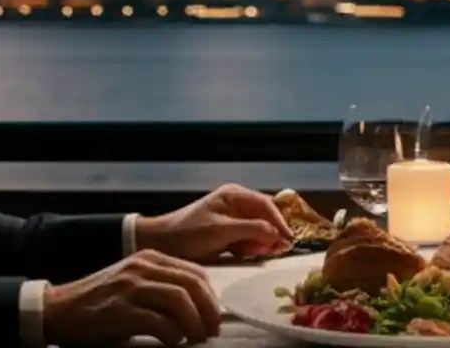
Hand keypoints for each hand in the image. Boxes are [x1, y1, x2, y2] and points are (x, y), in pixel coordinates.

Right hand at [42, 249, 221, 346]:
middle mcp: (142, 267)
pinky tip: (173, 342)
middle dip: (209, 310)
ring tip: (196, 338)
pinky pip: (159, 322)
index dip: (210, 295)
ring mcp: (131, 286)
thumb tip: (198, 308)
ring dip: (195, 323)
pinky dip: (173, 334)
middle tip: (212, 330)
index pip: (195, 271)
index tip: (213, 315)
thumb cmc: (100, 302)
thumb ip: (161, 286)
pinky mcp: (121, 310)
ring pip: (180, 300)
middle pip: (192, 284)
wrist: (60, 309)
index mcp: (149, 258)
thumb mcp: (134, 282)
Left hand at [139, 183, 293, 261]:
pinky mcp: (227, 233)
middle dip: (269, 234)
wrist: (160, 243)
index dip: (280, 222)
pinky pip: (247, 239)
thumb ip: (251, 230)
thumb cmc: (188, 234)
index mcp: (235, 195)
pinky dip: (249, 248)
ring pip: (258, 230)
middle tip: (271, 250)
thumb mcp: (221, 231)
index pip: (267, 205)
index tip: (289, 240)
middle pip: (265, 217)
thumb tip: (277, 234)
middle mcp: (236, 203)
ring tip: (251, 253)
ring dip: (258, 243)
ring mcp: (232, 218)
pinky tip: (242, 254)